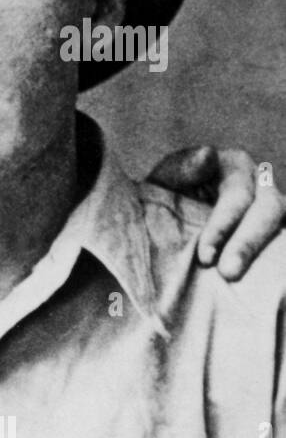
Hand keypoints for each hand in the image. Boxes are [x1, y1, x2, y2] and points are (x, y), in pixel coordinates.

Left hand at [147, 145, 283, 278]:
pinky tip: (263, 283)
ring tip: (239, 280)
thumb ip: (182, 168)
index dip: (223, 227)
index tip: (205, 256)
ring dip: (262, 253)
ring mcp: (274, 207)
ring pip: (282, 227)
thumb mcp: (165, 181)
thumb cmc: (165, 198)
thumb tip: (207, 155)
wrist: (167, 220)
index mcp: (235, 165)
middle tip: (226, 273)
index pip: (238, 196)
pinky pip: (282, 247)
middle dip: (247, 244)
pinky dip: (278, 264)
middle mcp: (261, 183)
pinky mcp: (277, 231)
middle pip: (269, 211)